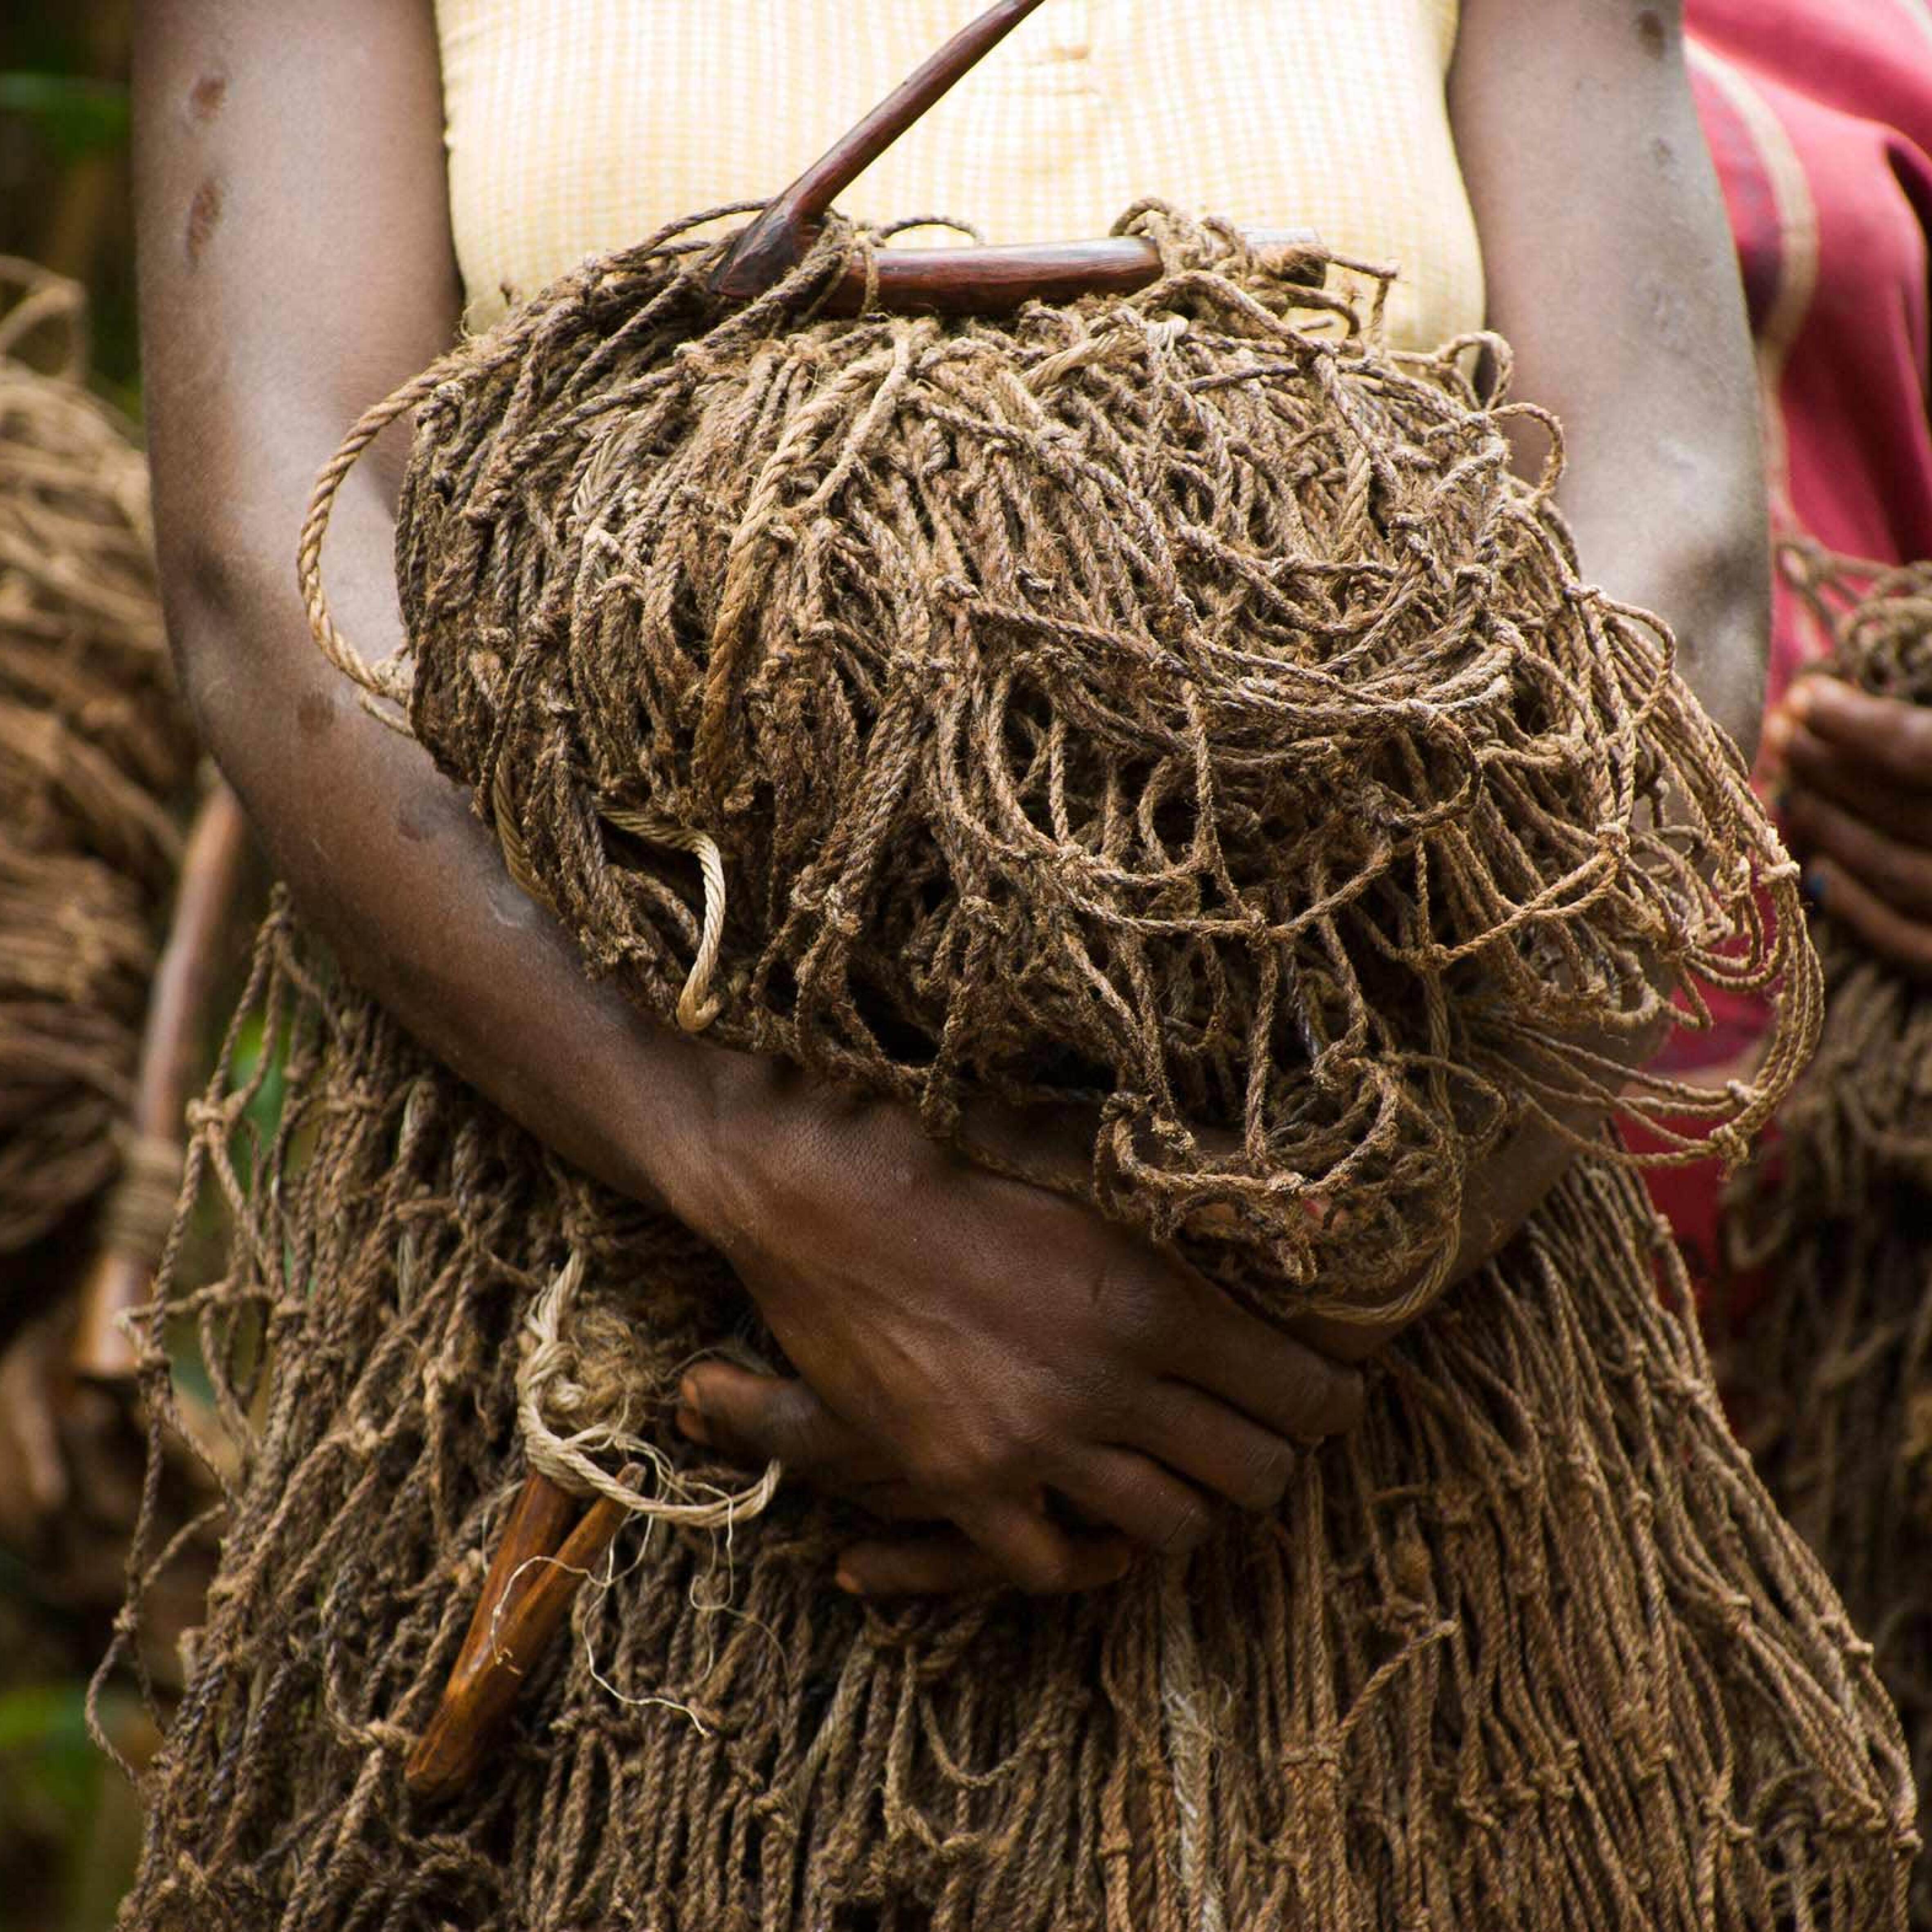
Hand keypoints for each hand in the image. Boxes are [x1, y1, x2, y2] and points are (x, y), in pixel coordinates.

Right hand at [680, 1065, 1364, 1596]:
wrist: (832, 1205)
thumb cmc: (967, 1176)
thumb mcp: (1096, 1191)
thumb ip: (1191, 1234)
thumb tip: (1314, 1225)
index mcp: (1155, 1300)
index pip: (1303, 1393)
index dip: (1329, 1404)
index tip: (1325, 1401)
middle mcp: (1109, 1380)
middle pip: (1254, 1472)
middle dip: (1268, 1460)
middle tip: (1251, 1440)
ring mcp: (1035, 1441)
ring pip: (1172, 1526)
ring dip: (1183, 1506)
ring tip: (1168, 1477)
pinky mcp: (964, 1482)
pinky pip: (1054, 1563)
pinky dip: (1077, 1549)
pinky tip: (1076, 1514)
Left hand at [1766, 674, 1931, 975]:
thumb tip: (1911, 673)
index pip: (1921, 750)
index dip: (1856, 722)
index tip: (1807, 696)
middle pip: (1901, 809)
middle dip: (1830, 769)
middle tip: (1783, 736)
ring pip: (1899, 875)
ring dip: (1832, 831)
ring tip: (1790, 791)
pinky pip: (1915, 947)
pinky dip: (1860, 912)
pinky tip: (1821, 874)